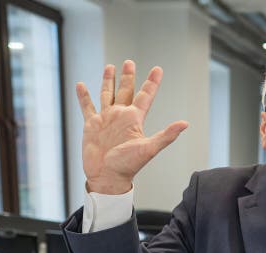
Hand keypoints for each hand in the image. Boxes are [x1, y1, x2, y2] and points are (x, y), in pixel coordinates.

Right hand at [75, 59, 188, 193]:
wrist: (107, 177)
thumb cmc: (128, 165)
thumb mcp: (149, 148)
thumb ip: (166, 135)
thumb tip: (185, 124)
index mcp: (135, 119)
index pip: (145, 96)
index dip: (152, 82)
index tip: (158, 69)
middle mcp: (121, 116)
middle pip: (126, 91)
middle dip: (128, 76)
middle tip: (130, 62)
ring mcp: (106, 119)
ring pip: (107, 94)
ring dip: (108, 81)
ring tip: (110, 67)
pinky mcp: (91, 125)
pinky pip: (87, 107)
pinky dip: (83, 96)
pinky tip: (81, 85)